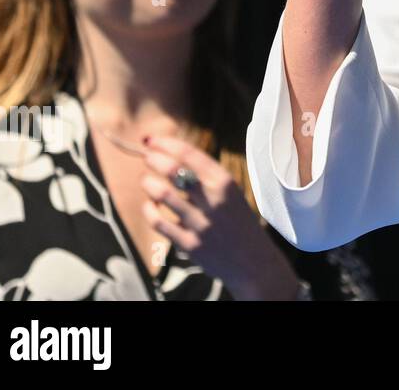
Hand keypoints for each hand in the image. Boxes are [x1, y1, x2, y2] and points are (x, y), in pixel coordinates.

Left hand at [140, 134, 299, 299]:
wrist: (252, 260)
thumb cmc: (238, 221)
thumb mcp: (231, 192)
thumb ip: (206, 177)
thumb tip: (171, 156)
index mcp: (225, 182)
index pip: (190, 154)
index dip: (165, 143)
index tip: (151, 139)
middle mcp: (213, 199)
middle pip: (173, 170)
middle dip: (153, 159)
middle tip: (146, 156)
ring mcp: (200, 222)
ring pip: (161, 194)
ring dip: (148, 183)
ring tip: (146, 180)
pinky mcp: (189, 243)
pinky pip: (158, 222)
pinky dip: (148, 210)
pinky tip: (150, 206)